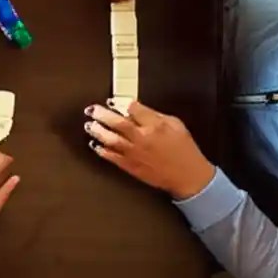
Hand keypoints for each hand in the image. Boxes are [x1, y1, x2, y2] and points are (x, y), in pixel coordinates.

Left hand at [85, 101, 214, 199]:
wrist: (188, 176)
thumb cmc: (184, 150)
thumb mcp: (176, 125)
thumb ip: (155, 115)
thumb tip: (137, 109)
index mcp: (155, 126)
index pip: (132, 109)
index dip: (120, 103)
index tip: (112, 101)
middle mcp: (142, 138)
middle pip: (116, 123)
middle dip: (101, 114)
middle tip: (91, 110)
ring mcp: (134, 153)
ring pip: (110, 139)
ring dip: (97, 131)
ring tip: (89, 125)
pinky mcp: (130, 166)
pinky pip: (111, 156)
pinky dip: (101, 150)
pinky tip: (95, 144)